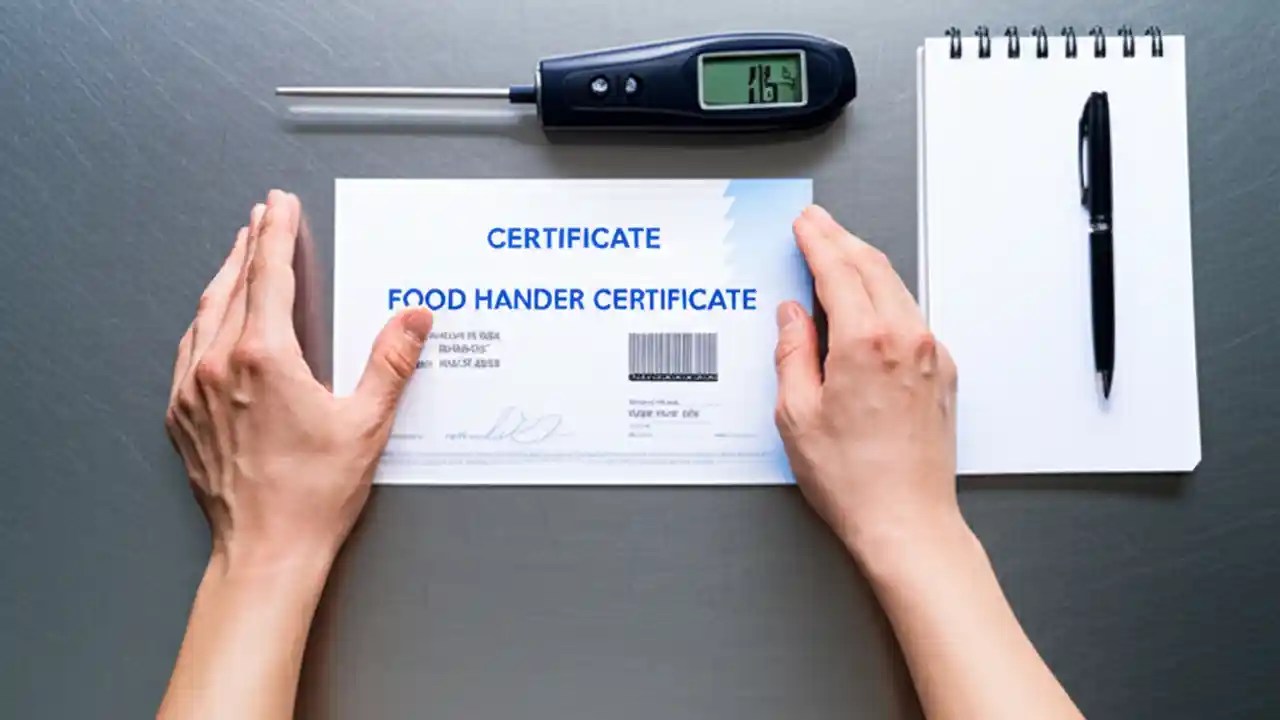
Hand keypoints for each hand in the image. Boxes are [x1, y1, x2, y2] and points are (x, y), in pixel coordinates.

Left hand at [165, 190, 432, 570]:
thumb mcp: (367, 423)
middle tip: (262, 216)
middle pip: (232, 285)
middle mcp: (220, 366)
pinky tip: (214, 322)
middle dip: (249, 245)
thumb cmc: (314, 494)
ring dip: (225, 279)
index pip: (269, 276)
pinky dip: (205, 322)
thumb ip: (390, 363)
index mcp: (265, 359)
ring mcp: (193, 391)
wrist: (265, 551)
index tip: (278, 205)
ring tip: (240, 257)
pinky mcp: (181, 416)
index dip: (275, 234)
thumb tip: (414, 319)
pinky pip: (189, 351)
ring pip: (205, 315)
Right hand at [773, 205, 960, 560]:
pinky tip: (867, 304)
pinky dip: (886, 297)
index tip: (804, 224)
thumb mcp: (797, 415)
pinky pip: (912, 317)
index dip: (817, 241)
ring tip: (838, 255)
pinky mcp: (944, 373)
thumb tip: (792, 317)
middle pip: (873, 268)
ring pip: (897, 289)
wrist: (908, 522)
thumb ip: (792, 354)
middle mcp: (907, 340)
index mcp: (866, 343)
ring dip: (866, 265)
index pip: (838, 271)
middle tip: (817, 224)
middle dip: (842, 240)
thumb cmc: (854, 480)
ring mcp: (932, 355)